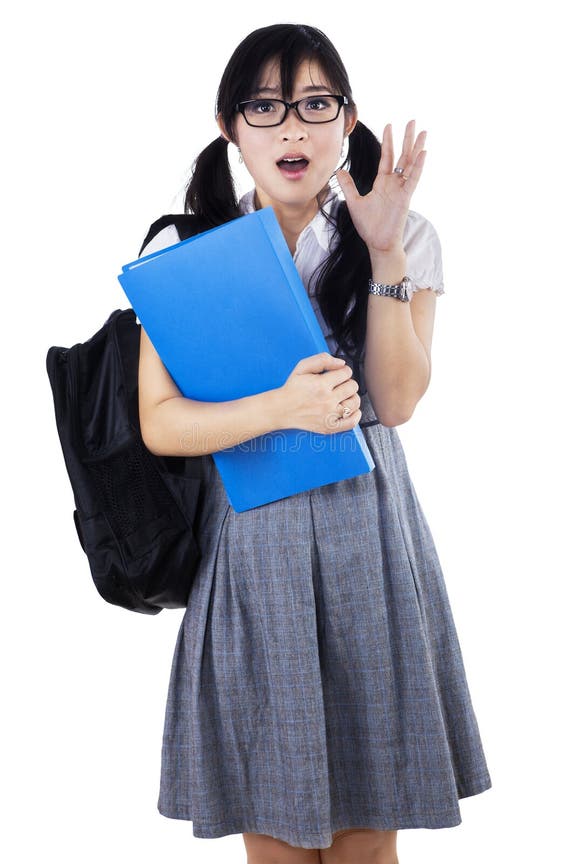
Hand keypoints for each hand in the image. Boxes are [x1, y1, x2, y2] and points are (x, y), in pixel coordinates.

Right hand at [279, 353, 361, 433]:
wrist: (282, 409)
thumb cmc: (292, 389)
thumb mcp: (302, 367)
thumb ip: (322, 360)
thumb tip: (341, 363)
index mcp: (321, 385)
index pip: (346, 373)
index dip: (343, 370)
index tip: (339, 373)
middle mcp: (327, 401)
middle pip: (352, 387)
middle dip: (347, 382)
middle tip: (339, 384)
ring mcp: (329, 416)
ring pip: (354, 402)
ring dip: (351, 397)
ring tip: (343, 396)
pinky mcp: (329, 427)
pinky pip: (351, 422)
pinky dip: (355, 415)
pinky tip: (350, 409)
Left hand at [336, 119, 426, 254]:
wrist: (378, 243)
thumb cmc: (368, 226)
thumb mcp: (354, 202)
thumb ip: (348, 186)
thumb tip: (338, 171)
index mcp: (382, 183)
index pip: (387, 157)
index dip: (388, 141)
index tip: (389, 125)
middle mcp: (393, 183)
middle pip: (402, 156)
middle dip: (406, 139)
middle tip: (412, 121)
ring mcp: (401, 189)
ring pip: (411, 164)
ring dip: (416, 148)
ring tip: (422, 132)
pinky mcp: (405, 198)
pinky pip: (413, 179)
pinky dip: (418, 167)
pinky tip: (423, 153)